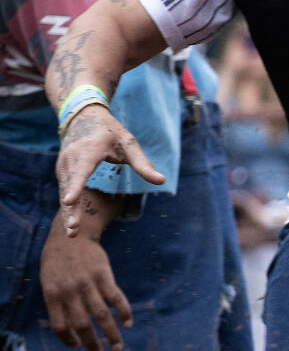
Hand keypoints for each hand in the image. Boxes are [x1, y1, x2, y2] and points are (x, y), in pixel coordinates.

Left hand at [42, 196, 128, 350]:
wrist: (70, 237)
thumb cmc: (57, 263)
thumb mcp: (49, 283)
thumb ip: (58, 303)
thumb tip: (70, 328)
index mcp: (53, 295)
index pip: (60, 326)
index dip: (68, 340)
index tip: (77, 347)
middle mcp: (70, 292)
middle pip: (82, 324)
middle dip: (91, 343)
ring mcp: (88, 284)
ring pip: (101, 315)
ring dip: (111, 334)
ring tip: (117, 347)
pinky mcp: (104, 276)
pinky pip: (116, 298)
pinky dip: (124, 312)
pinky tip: (128, 323)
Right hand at [54, 105, 161, 232]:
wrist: (82, 117)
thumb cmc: (109, 131)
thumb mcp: (129, 143)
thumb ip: (143, 163)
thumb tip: (162, 181)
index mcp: (88, 151)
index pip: (80, 172)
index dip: (75, 187)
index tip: (69, 201)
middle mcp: (71, 160)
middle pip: (69, 187)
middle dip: (71, 208)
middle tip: (74, 229)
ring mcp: (64, 166)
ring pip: (65, 192)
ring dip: (68, 212)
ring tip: (73, 233)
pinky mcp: (63, 172)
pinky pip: (65, 191)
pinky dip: (67, 207)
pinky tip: (71, 224)